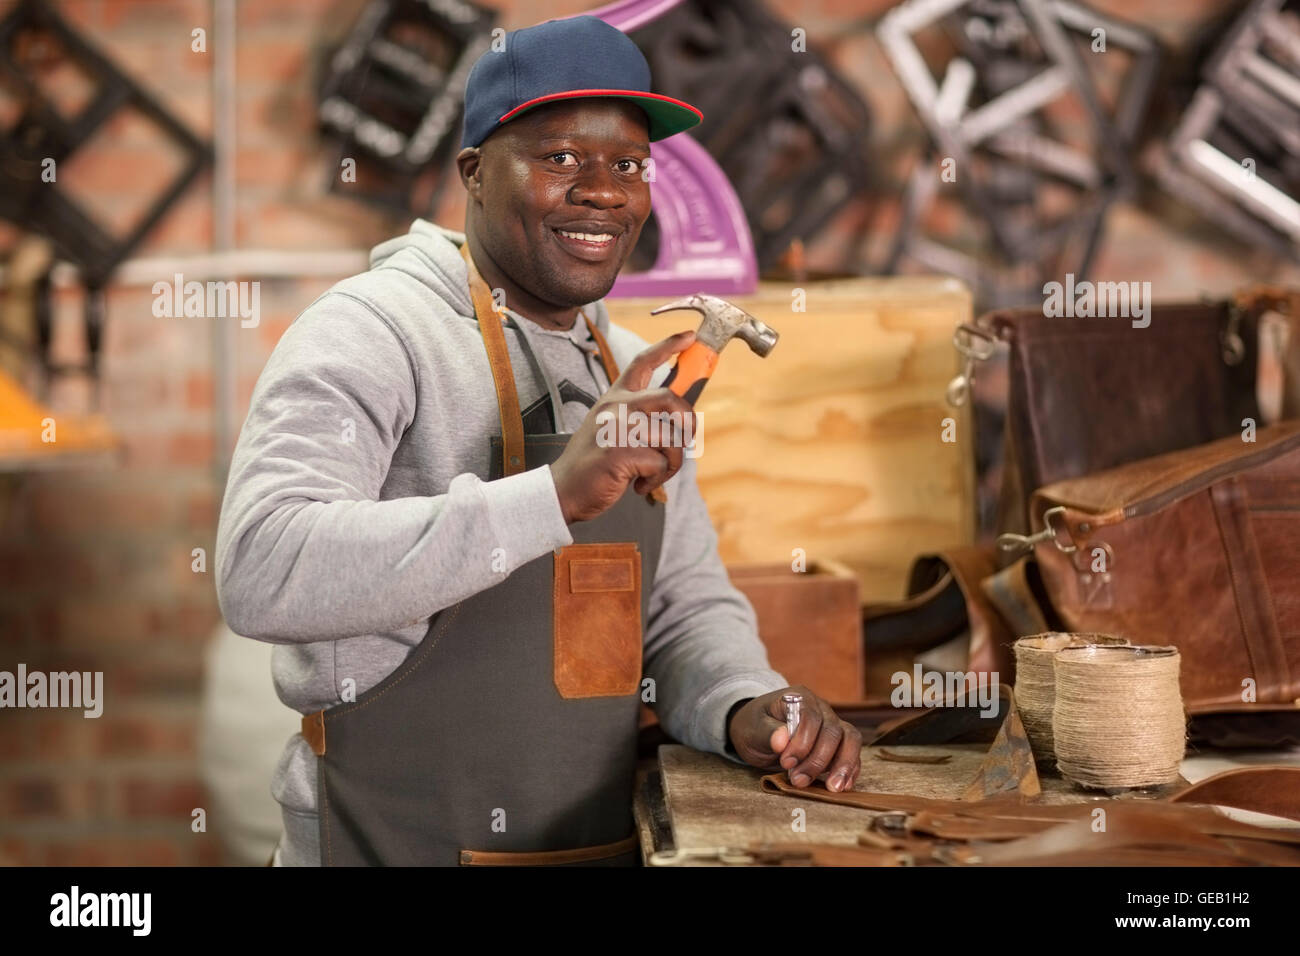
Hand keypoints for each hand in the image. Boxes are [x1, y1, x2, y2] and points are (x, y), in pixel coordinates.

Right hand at [550, 330, 696, 523]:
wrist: (563, 490)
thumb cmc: (592, 464)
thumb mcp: (610, 428)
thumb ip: (637, 418)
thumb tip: (677, 422)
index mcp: (614, 397)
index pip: (643, 362)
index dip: (668, 346)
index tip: (689, 336)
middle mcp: (616, 406)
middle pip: (669, 398)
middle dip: (687, 421)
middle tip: (686, 440)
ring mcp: (617, 427)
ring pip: (670, 438)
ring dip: (670, 463)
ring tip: (651, 474)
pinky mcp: (620, 451)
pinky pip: (660, 461)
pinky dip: (657, 478)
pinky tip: (638, 484)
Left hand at [727, 686, 861, 792]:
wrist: (757, 731)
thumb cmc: (754, 726)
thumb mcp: (753, 728)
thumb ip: (767, 732)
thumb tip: (782, 740)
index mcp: (799, 698)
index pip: (811, 717)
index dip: (802, 742)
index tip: (786, 763)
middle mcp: (821, 708)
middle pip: (833, 731)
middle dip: (818, 760)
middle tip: (798, 780)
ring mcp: (832, 724)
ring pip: (850, 740)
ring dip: (843, 765)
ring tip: (832, 788)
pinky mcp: (837, 742)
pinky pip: (852, 752)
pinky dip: (850, 769)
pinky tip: (842, 786)